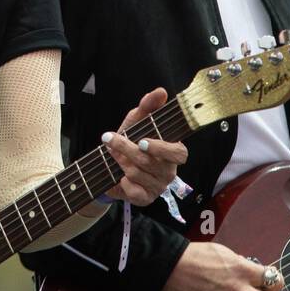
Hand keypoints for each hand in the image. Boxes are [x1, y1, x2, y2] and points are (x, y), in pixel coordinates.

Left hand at [102, 87, 187, 206]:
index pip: (179, 153)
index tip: (142, 141)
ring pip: (138, 174)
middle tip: (111, 141)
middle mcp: (170, 171)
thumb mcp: (136, 122)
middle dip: (129, 152)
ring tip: (111, 154)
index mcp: (173, 152)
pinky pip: (133, 190)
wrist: (110, 168)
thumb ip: (147, 107)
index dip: (162, 148)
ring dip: (120, 162)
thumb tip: (160, 91)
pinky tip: (119, 175)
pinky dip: (122, 181)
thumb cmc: (130, 141)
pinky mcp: (145, 199)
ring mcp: (159, 187)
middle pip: (152, 163)